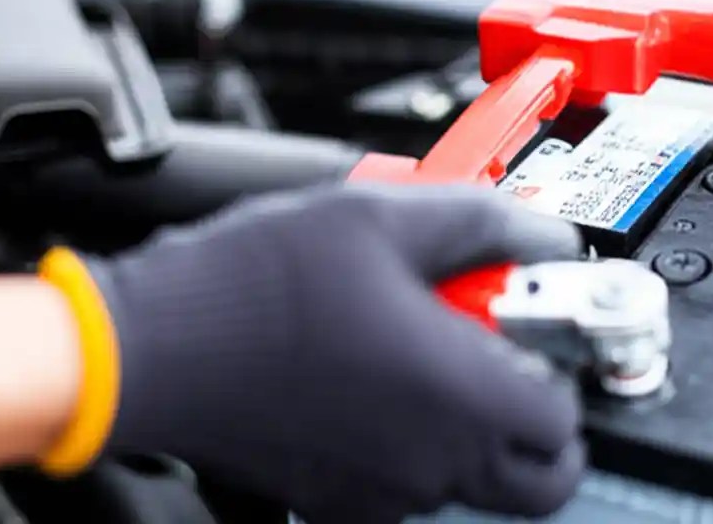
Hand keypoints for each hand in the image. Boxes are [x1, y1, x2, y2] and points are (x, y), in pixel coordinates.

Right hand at [87, 184, 585, 521]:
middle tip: (502, 358)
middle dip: (536, 422)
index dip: (560, 371)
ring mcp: (381, 492)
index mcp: (459, 395)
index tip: (530, 330)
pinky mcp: (332, 501)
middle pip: (536, 478)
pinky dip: (408, 444)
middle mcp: (431, 460)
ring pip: (468, 479)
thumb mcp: (382, 217)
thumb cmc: (252, 287)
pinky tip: (369, 378)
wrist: (147, 351)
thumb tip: (547, 238)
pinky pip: (403, 486)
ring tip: (416, 346)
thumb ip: (485, 224)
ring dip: (467, 424)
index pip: (564, 423)